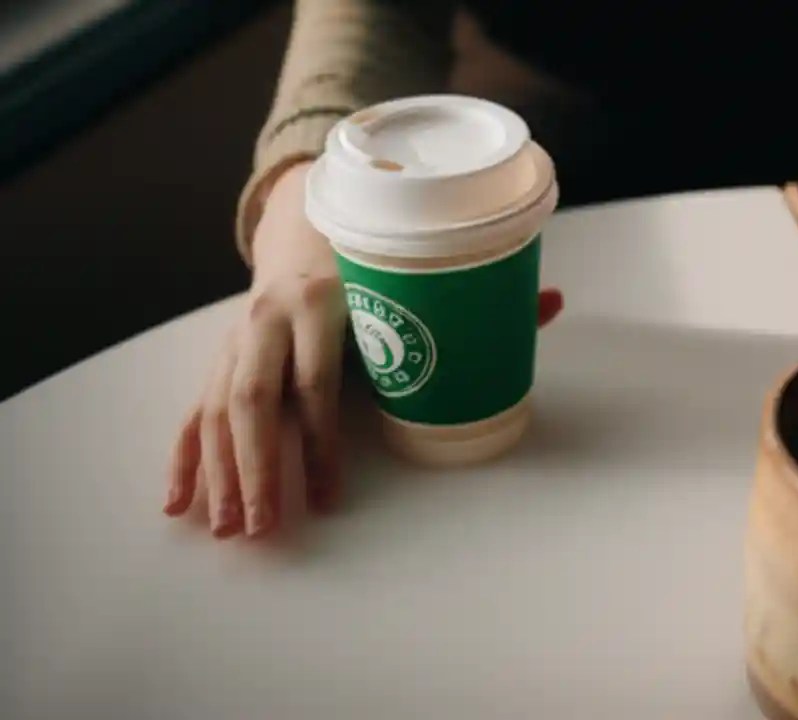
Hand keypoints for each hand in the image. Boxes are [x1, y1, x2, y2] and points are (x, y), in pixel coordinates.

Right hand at [165, 161, 564, 537]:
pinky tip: (180, 503)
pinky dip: (187, 459)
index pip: (315, 383)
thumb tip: (551, 303)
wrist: (305, 222)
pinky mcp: (222, 356)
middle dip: (257, 469)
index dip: (319, 444)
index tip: (328, 499)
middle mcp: (270, 317)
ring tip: (229, 530)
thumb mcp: (411, 273)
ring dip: (221, 475)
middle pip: (251, 402)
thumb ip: (475, 296)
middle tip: (265, 528)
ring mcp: (239, 338)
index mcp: (323, 298)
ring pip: (216, 410)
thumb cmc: (368, 260)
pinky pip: (194, 409)